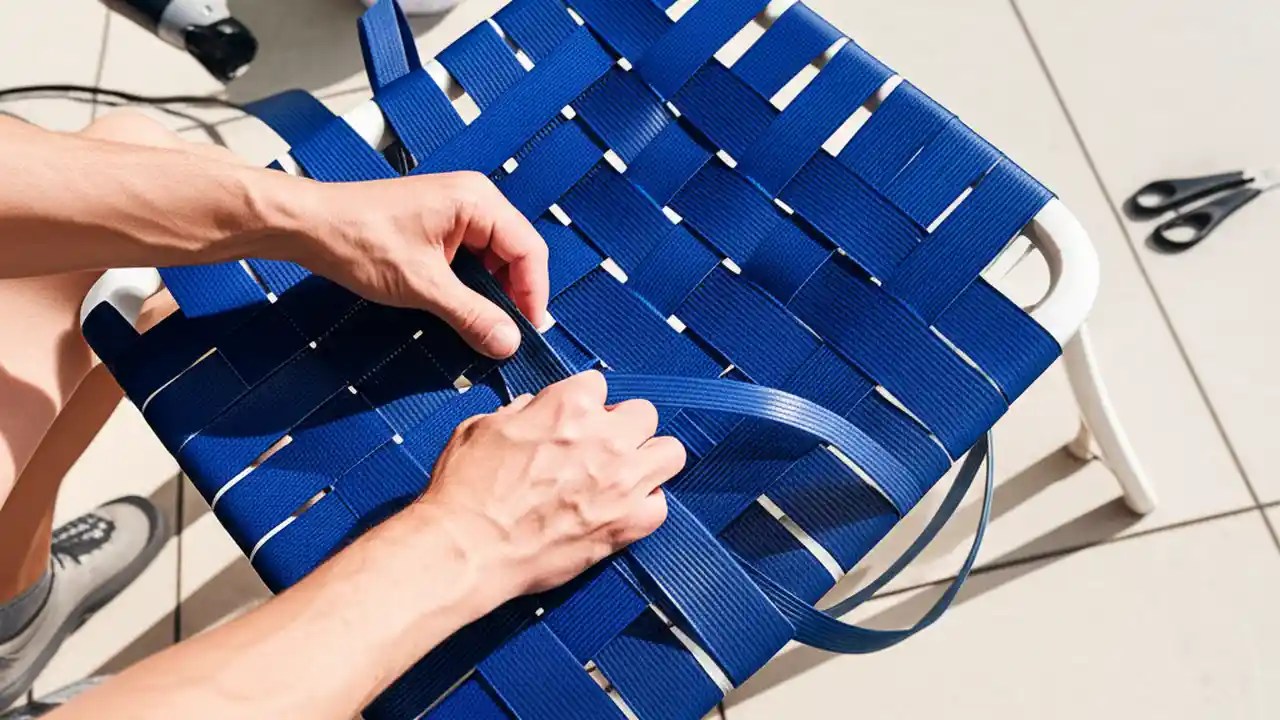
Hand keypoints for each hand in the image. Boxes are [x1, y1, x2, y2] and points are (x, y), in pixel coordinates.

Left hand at [287, 171, 547, 358]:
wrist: (308, 225)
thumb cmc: (359, 241)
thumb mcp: (423, 285)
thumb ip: (471, 315)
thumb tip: (508, 343)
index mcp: (477, 201)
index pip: (528, 250)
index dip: (533, 295)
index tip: (526, 332)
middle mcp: (472, 200)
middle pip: (515, 254)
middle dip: (513, 296)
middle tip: (505, 336)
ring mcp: (454, 212)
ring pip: (493, 259)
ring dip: (490, 294)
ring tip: (483, 327)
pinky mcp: (437, 226)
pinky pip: (470, 258)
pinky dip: (470, 286)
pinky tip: (462, 310)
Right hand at [422, 371, 685, 596]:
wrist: (467, 549)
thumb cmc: (465, 489)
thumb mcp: (483, 427)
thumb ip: (521, 412)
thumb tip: (534, 411)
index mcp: (567, 404)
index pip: (598, 384)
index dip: (584, 404)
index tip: (574, 421)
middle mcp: (604, 437)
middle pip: (643, 413)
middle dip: (623, 427)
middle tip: (602, 447)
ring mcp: (622, 482)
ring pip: (670, 452)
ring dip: (649, 459)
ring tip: (625, 475)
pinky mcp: (627, 524)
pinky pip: (660, 506)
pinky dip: (643, 508)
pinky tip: (619, 512)